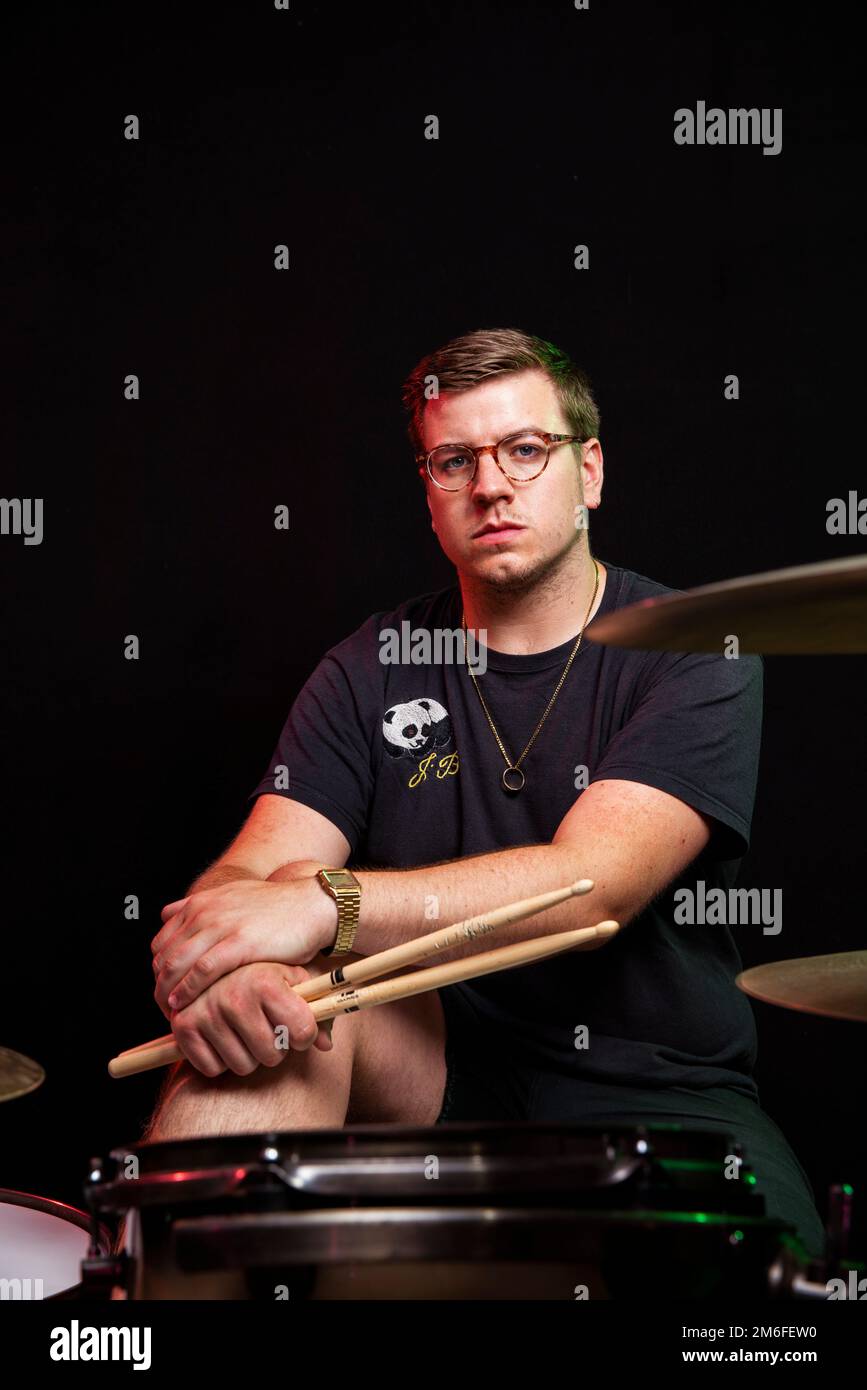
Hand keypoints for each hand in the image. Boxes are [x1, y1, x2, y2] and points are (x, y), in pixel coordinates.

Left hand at [152, 874, 331, 1017]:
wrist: (311, 904)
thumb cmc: (275, 909)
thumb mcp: (232, 898)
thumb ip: (202, 907)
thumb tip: (169, 913)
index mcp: (199, 904)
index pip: (160, 944)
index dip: (158, 973)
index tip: (167, 994)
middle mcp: (204, 912)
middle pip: (163, 958)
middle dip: (160, 989)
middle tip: (167, 1013)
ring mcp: (220, 926)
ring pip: (175, 965)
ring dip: (167, 995)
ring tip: (173, 1016)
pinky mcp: (239, 942)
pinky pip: (201, 971)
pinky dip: (187, 991)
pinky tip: (186, 1006)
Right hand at [169, 961, 333, 1076]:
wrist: (222, 961)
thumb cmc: (269, 975)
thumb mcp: (297, 981)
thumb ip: (319, 1009)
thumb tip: (326, 1045)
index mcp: (266, 981)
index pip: (301, 1032)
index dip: (305, 1036)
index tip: (300, 1029)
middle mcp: (234, 995)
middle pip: (272, 1056)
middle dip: (275, 1049)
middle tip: (270, 1030)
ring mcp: (205, 1012)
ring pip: (243, 1066)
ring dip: (248, 1057)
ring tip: (247, 1032)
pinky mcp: (183, 1027)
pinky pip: (212, 1068)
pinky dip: (219, 1061)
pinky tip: (223, 1038)